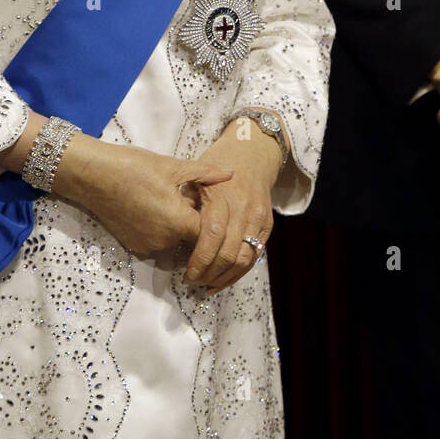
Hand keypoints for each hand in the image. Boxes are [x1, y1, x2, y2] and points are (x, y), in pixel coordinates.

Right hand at [55, 136, 234, 257]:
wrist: (93, 175)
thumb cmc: (133, 166)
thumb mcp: (173, 166)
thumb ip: (204, 175)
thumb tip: (230, 173)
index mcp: (178, 222)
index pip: (210, 232)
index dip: (214, 217)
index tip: (210, 199)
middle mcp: (164, 242)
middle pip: (195, 242)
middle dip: (199, 224)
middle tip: (195, 199)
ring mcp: (147, 247)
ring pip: (178, 245)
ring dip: (182, 229)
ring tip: (176, 201)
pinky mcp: (134, 247)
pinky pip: (160, 245)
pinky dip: (165, 232)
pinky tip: (158, 208)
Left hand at [183, 121, 280, 293]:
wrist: (253, 153)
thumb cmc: (217, 163)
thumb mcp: (196, 175)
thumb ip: (186, 205)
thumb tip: (172, 236)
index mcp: (222, 195)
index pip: (212, 235)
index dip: (200, 259)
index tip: (186, 272)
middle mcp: (244, 208)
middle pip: (229, 252)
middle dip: (209, 273)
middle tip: (192, 282)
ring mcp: (258, 217)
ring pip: (244, 259)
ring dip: (224, 278)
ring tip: (205, 285)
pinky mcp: (267, 225)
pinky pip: (255, 256)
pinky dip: (238, 273)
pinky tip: (222, 280)